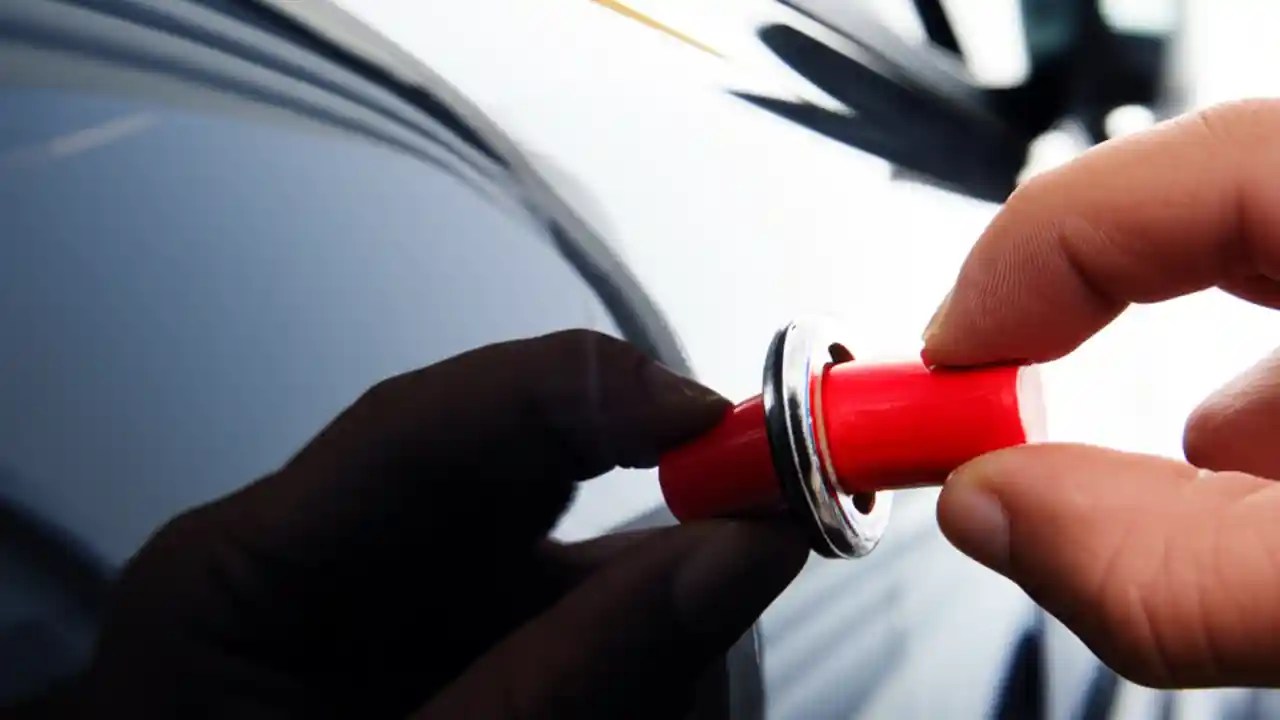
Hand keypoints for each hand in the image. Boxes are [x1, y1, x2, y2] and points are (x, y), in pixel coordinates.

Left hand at [77, 330, 808, 718]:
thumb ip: (569, 679)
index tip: (712, 418)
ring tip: (665, 686)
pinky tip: (645, 701)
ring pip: (571, 554)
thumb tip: (742, 548)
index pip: (413, 426)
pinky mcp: (468, 650)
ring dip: (654, 605)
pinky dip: (639, 659)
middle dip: (641, 488)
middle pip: (507, 468)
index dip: (572, 392)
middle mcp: (330, 561)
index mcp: (243, 573)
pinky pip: (578, 620)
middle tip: (766, 511)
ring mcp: (404, 607)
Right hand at [924, 99, 1279, 688]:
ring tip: (1185, 478)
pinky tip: (1279, 484)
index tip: (948, 361)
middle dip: (1095, 316)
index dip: (1020, 262)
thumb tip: (993, 511)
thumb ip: (1164, 566)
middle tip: (1000, 416)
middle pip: (1219, 207)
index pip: (1166, 173)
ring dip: (1215, 380)